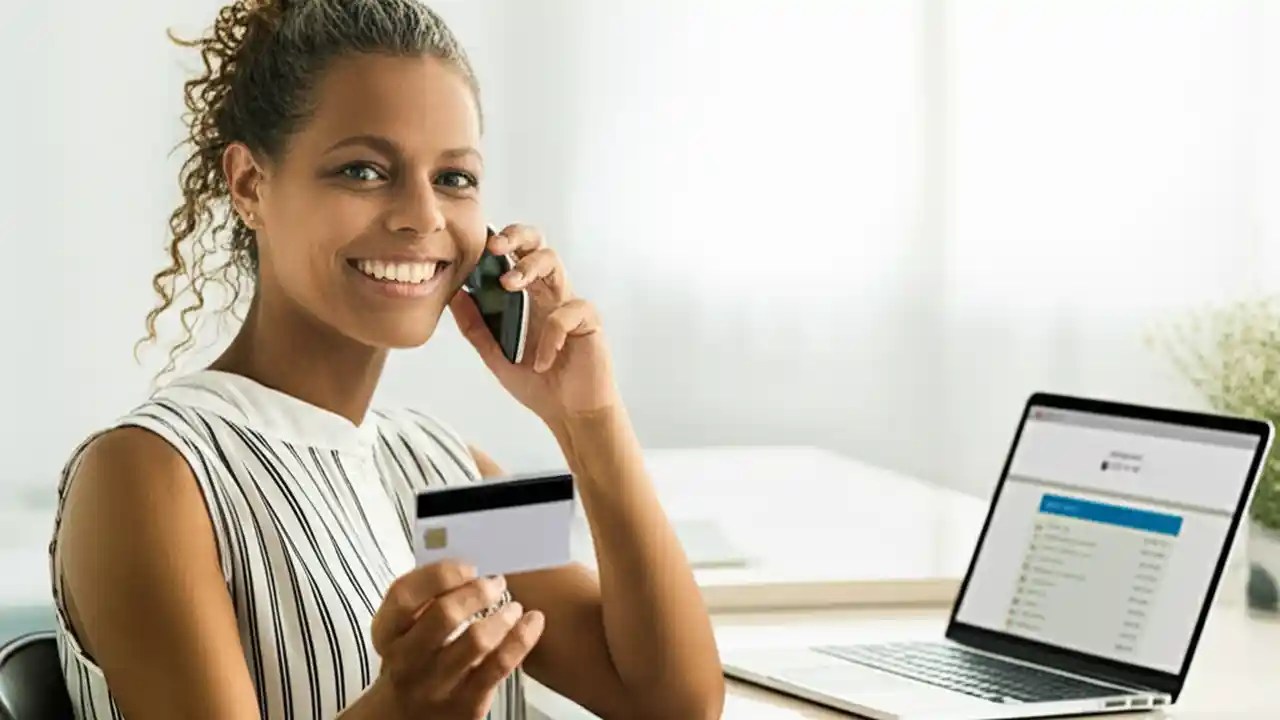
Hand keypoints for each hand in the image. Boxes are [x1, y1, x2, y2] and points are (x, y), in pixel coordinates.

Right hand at [368, 561, 544, 719]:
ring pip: (476, 641)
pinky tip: (531, 623)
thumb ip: (426, 597)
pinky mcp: (466, 703)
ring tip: (514, 605)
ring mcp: (436, 684)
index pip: (404, 595)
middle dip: (477, 591)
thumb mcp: (404, 629)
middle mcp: (407, 660)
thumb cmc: (413, 660)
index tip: (467, 566)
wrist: (405, 717)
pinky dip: (522, 638)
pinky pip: (500, 665)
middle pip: (443, 615)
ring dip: (503, 615)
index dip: (439, 574)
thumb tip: (468, 561)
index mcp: (387, 633)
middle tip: (495, 583)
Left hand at [450, 223, 619, 423]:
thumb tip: (455, 296)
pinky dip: (550, 335)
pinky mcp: (589, 321)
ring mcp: (570, 305)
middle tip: (494, 247)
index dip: (500, 242)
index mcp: (529, 299)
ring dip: (528, 267)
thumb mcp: (496, 356)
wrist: (571, 416)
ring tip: (508, 285)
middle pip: (538, 245)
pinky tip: (542, 361)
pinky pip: (568, 312)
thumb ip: (476, 328)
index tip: (476, 245)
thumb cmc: (540, 386)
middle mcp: (550, 295)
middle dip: (517, 236)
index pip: (516, 256)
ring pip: (554, 263)